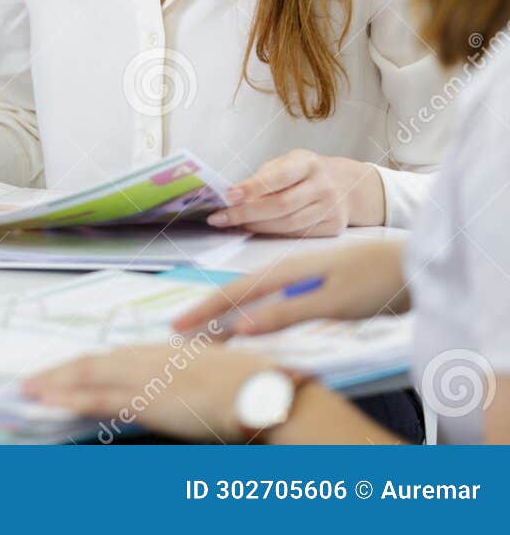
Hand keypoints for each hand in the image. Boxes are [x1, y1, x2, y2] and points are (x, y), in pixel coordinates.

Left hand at [24, 342, 280, 442]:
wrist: (265, 393)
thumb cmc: (249, 388)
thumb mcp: (213, 376)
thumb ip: (188, 377)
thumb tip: (178, 384)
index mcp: (163, 354)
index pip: (112, 358)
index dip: (83, 366)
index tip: (62, 372)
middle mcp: (148, 359)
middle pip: (92, 363)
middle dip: (59, 372)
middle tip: (31, 381)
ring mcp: (145, 378)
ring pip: (87, 376)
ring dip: (55, 383)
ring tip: (28, 389)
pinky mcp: (147, 400)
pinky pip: (100, 398)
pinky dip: (71, 397)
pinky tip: (50, 400)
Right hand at [172, 241, 408, 336]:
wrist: (418, 263)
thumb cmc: (377, 281)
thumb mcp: (332, 302)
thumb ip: (285, 314)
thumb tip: (238, 328)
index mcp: (286, 271)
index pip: (233, 294)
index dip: (204, 312)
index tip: (176, 327)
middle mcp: (288, 269)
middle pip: (236, 292)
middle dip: (206, 310)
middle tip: (179, 329)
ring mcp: (301, 274)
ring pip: (252, 294)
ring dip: (226, 310)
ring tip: (205, 327)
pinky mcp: (315, 283)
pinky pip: (270, 297)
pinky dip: (250, 309)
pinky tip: (249, 318)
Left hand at [207, 149, 384, 235]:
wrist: (348, 186)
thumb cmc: (306, 173)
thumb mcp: (288, 163)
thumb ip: (265, 177)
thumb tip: (234, 197)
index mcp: (308, 163)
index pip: (278, 176)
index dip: (252, 187)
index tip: (228, 196)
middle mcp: (323, 185)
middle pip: (281, 205)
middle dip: (246, 213)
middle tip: (221, 218)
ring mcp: (331, 208)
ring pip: (288, 224)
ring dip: (257, 226)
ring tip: (234, 223)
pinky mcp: (333, 227)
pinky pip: (297, 234)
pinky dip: (273, 233)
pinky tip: (257, 228)